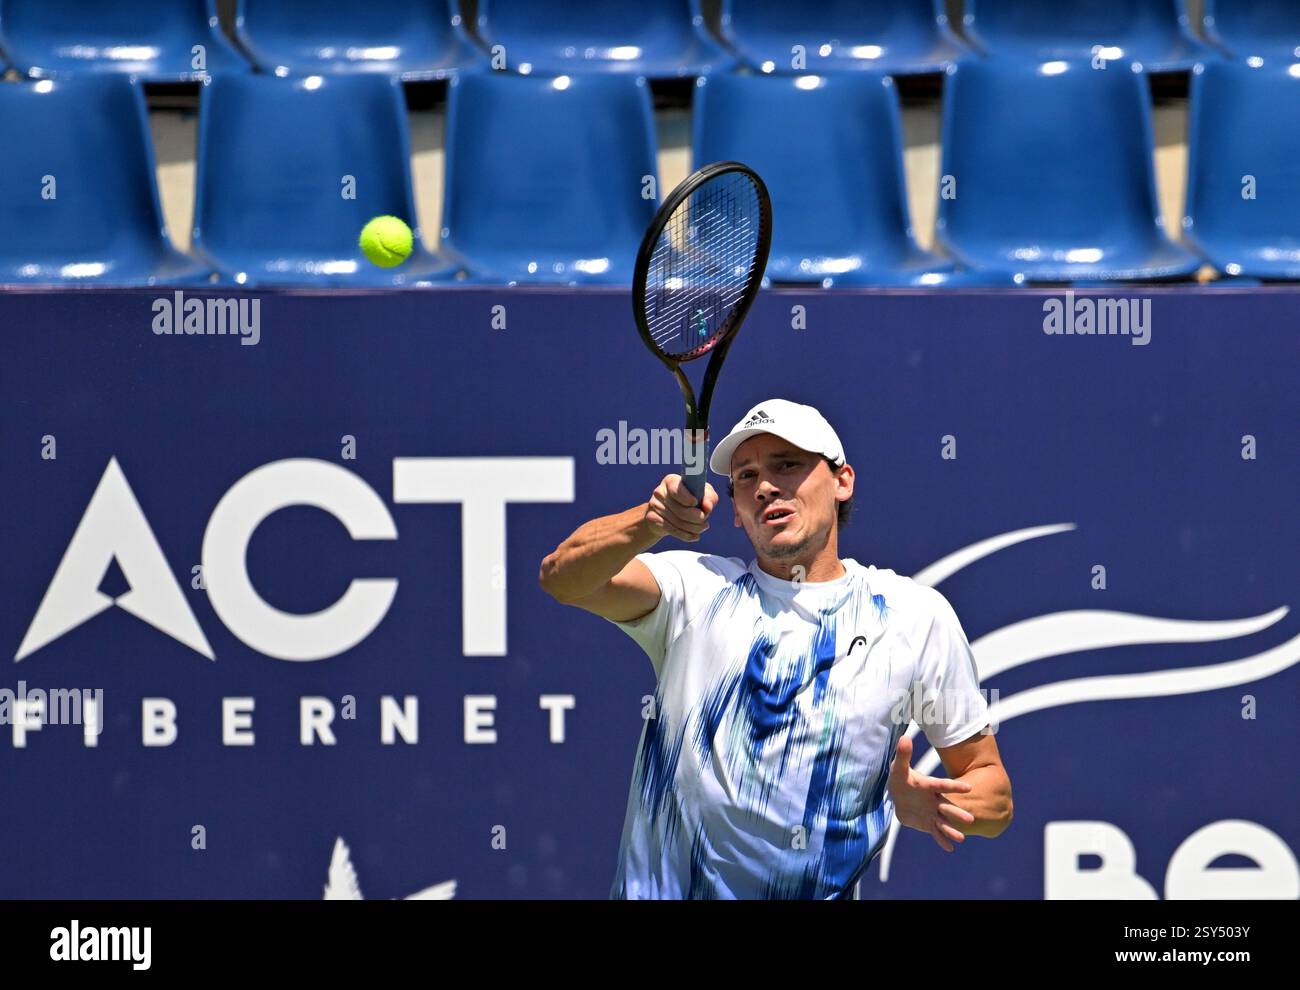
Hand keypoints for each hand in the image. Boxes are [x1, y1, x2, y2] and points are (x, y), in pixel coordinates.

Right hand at [643, 474, 717, 542]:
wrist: (667, 513)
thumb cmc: (689, 500)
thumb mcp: (702, 494)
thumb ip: (709, 497)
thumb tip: (708, 506)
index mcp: (672, 481)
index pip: (677, 489)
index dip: (687, 498)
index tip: (696, 502)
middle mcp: (660, 491)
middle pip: (680, 510)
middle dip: (698, 518)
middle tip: (705, 520)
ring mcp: (654, 505)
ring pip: (678, 522)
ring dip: (694, 528)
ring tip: (703, 527)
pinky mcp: (652, 518)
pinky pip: (672, 530)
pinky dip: (686, 535)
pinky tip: (695, 536)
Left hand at [887, 734, 975, 851]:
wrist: (899, 794)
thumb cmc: (901, 778)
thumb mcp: (899, 767)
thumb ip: (903, 755)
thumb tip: (904, 737)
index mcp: (930, 786)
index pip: (943, 786)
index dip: (954, 787)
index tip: (969, 788)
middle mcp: (935, 800)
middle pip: (947, 806)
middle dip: (958, 813)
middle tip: (971, 819)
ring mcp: (932, 813)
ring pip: (944, 822)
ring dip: (951, 830)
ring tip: (961, 838)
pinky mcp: (927, 823)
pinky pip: (935, 832)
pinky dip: (942, 840)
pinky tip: (950, 848)